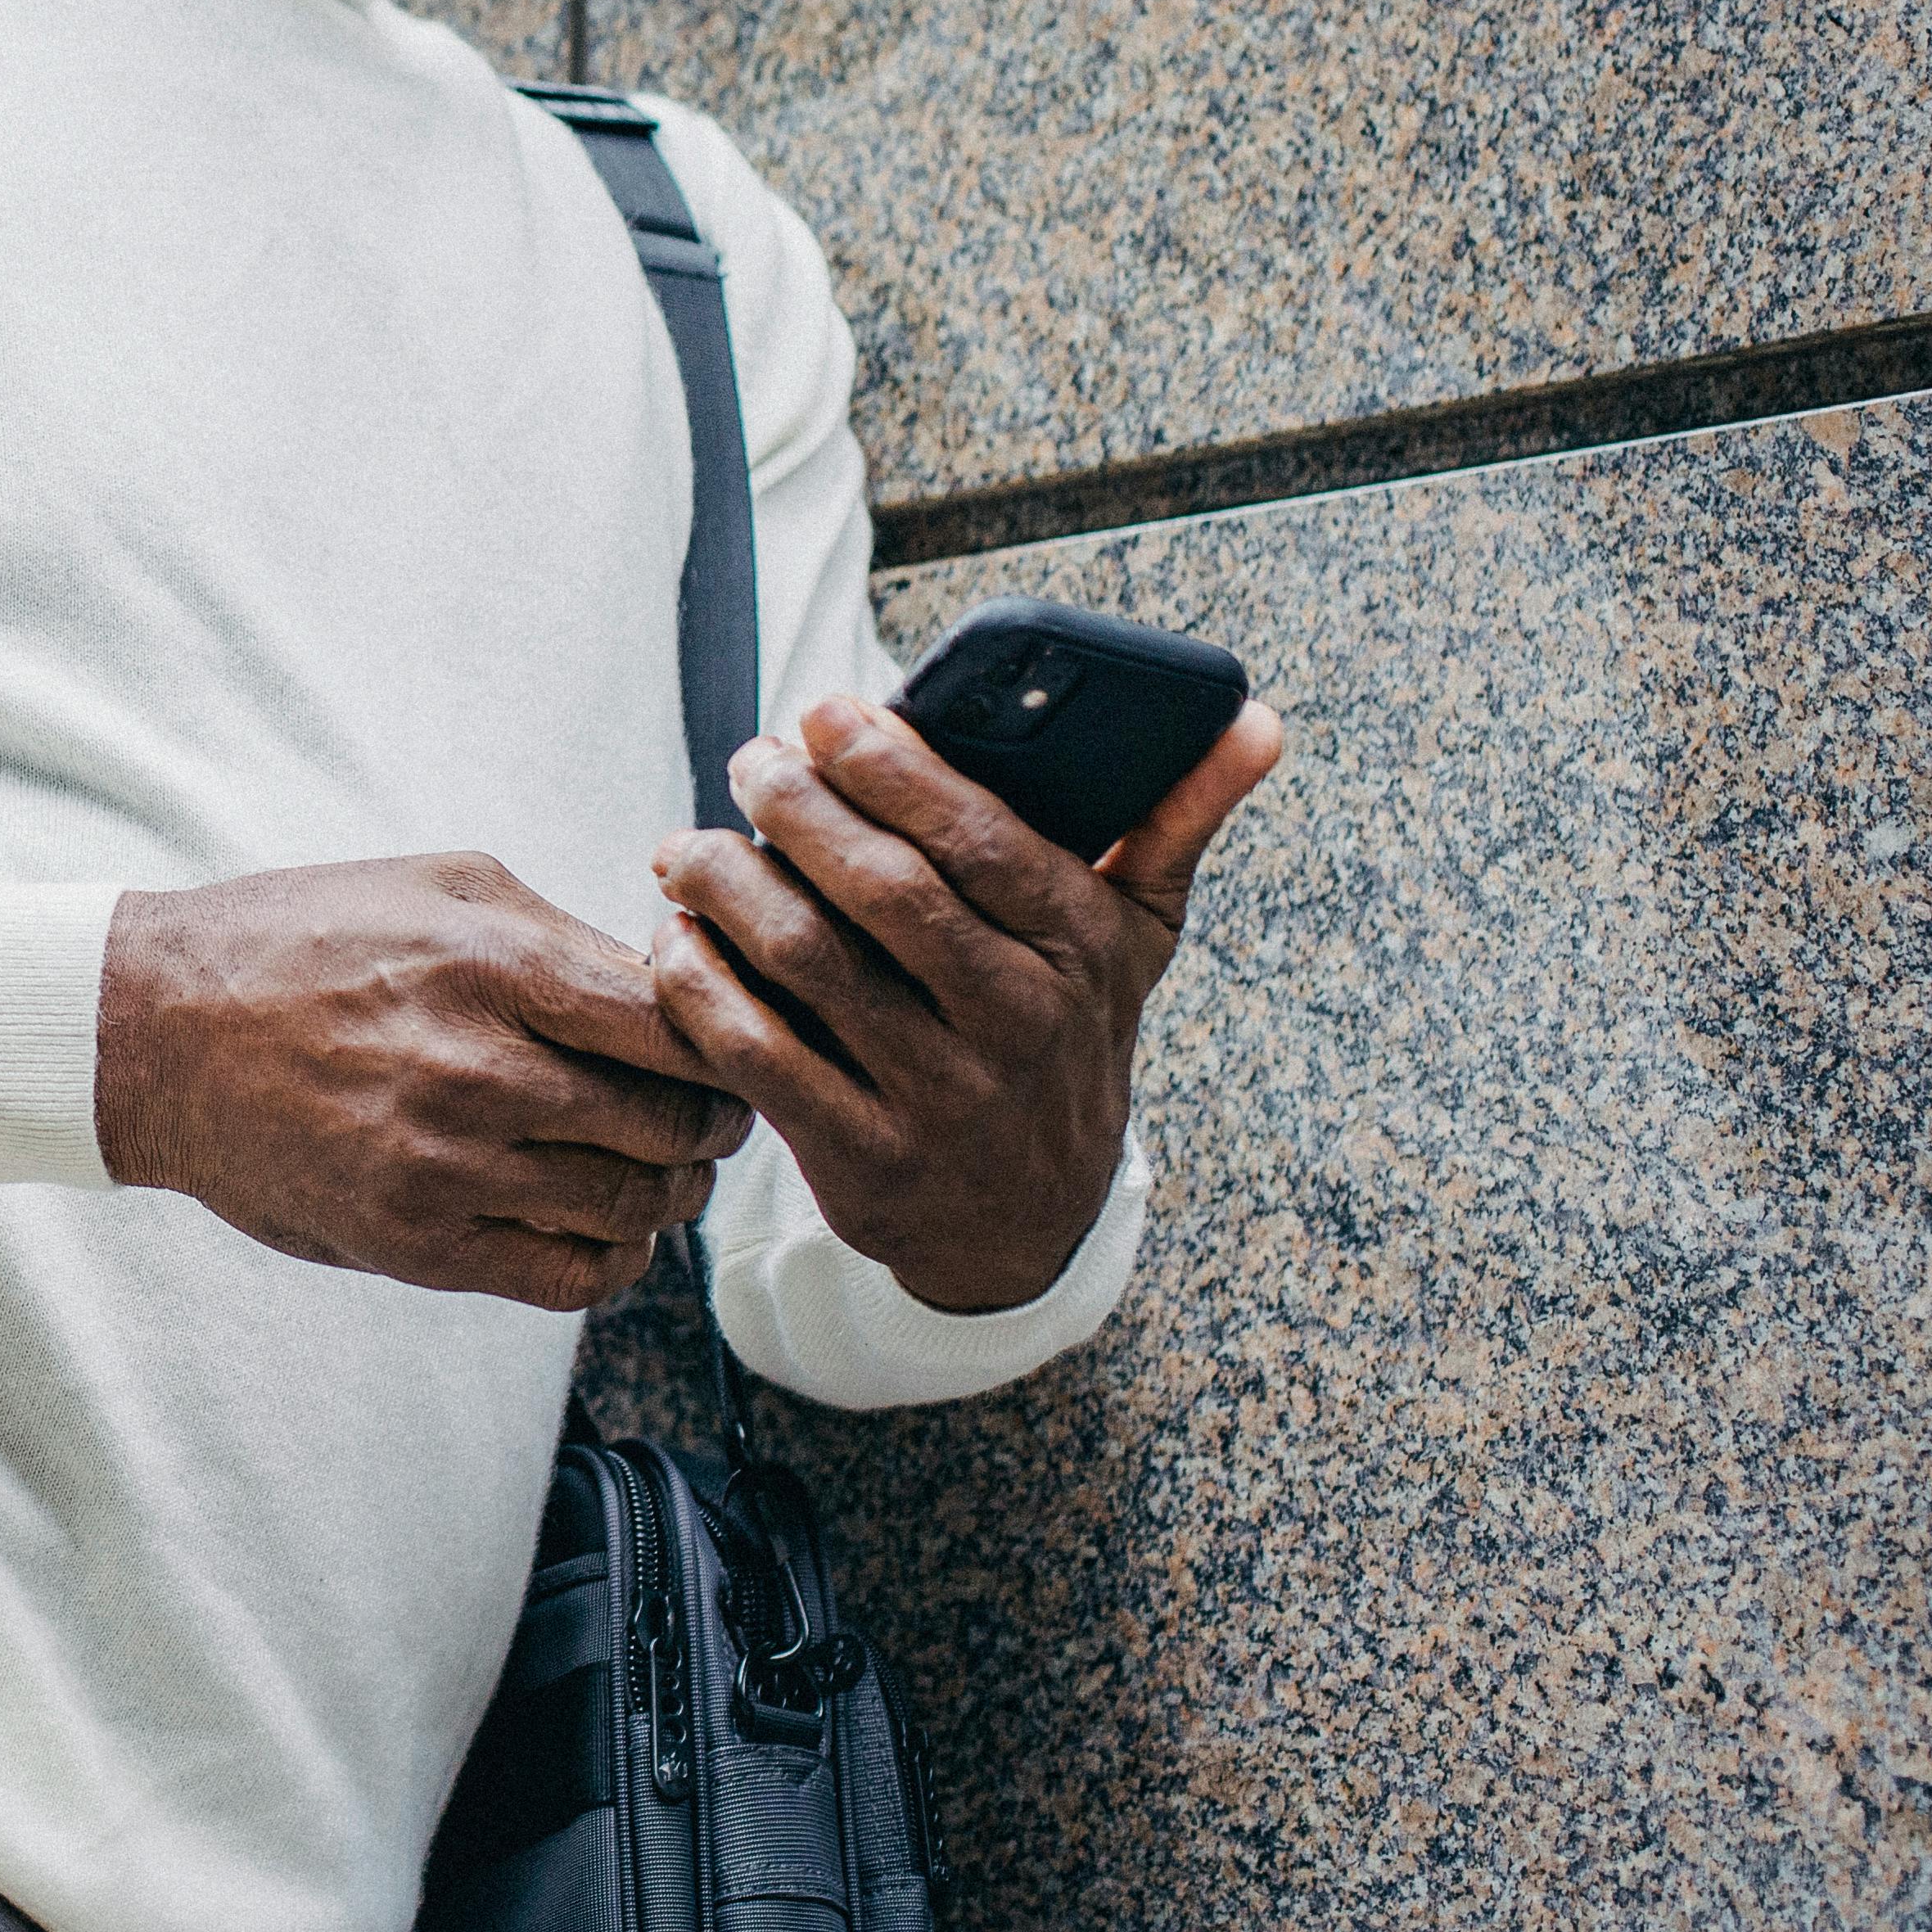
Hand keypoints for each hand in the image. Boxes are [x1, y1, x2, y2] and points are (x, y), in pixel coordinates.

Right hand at [97, 854, 749, 1310]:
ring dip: (667, 1194)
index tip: (727, 1038)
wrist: (158, 1032)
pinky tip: (604, 1226)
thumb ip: (563, 933)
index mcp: (492, 968)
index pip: (676, 1026)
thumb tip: (674, 978)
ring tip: (657, 1169)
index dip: (728, 1038)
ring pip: (630, 1210)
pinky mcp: (413, 1245)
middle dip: (711, 1123)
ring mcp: (444, 1170)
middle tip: (707, 1115)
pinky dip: (613, 1260)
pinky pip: (566, 1278)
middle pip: (670, 1126)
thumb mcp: (438, 887)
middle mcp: (476, 1074)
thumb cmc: (303, 940)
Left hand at [647, 693, 1286, 1311]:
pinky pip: (759, 1057)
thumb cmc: (1065, 1036)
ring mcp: (940, 1098)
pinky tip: (675, 939)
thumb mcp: (1132, 941)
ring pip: (811, 966)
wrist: (1032, 1220)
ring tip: (687, 844)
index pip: (983, 841)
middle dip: (799, 812)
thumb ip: (1175, 822)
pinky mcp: (864, 1160)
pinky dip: (702, 988)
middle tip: (747, 760)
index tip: (823, 711)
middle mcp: (1017, 1024)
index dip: (893, 767)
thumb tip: (1255, 719)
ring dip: (730, 889)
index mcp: (1080, 951)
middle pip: (886, 893)